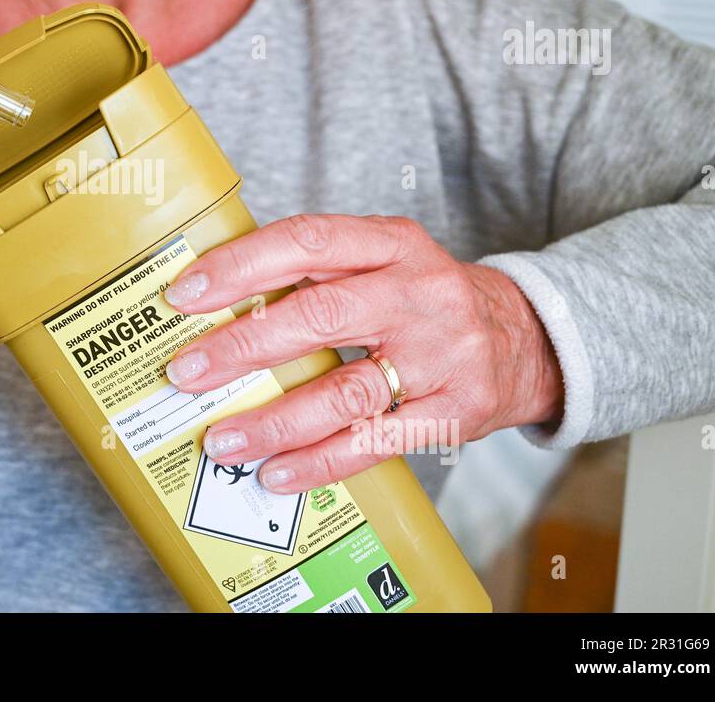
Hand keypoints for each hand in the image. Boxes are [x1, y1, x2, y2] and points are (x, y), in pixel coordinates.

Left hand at [162, 215, 563, 492]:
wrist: (529, 338)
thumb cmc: (426, 301)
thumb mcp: (384, 263)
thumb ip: (316, 275)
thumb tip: (216, 306)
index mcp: (391, 243)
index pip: (306, 241)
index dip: (241, 266)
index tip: (185, 295)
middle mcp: (418, 292)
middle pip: (319, 316)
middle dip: (242, 347)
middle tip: (186, 372)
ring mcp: (442, 354)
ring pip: (345, 391)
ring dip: (274, 420)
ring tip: (222, 438)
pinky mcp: (457, 411)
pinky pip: (377, 442)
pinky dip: (320, 461)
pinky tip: (277, 472)